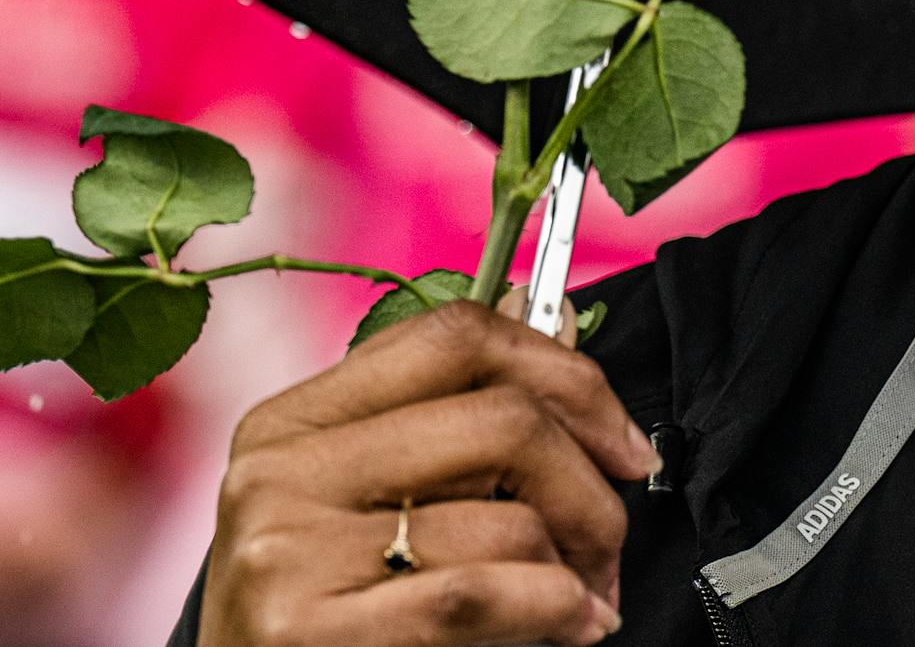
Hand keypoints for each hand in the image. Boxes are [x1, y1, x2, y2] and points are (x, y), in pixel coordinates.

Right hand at [194, 296, 656, 646]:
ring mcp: (286, 550)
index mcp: (295, 419)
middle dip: (591, 486)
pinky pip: (480, 593)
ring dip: (575, 566)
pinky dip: (556, 608)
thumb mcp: (373, 504)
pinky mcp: (303, 630)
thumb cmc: (328, 613)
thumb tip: (549, 316)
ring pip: (508, 519)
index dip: (565, 374)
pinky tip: (570, 624)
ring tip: (578, 597)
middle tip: (609, 539)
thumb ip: (455, 421)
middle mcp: (279, 471)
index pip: (457, 337)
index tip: (618, 439)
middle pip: (505, 421)